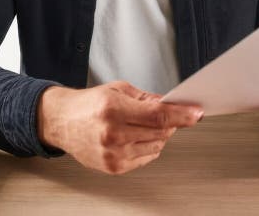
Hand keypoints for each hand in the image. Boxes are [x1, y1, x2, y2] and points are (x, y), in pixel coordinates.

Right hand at [37, 80, 203, 174]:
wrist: (63, 122)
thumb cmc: (88, 104)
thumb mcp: (118, 89)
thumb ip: (146, 98)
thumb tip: (171, 104)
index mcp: (113, 110)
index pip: (158, 116)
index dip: (181, 115)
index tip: (195, 113)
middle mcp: (113, 134)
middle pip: (160, 133)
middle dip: (169, 123)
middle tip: (164, 114)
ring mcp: (113, 154)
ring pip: (156, 147)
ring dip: (158, 136)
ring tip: (140, 124)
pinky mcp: (114, 167)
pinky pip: (146, 158)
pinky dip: (148, 147)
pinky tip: (134, 137)